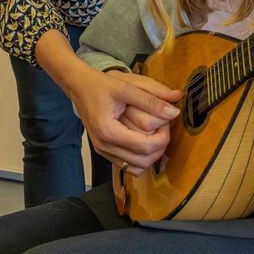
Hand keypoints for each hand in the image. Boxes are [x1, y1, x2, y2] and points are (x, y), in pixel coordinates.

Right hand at [66, 68, 181, 175]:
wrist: (79, 86)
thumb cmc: (100, 85)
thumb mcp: (126, 87)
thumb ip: (151, 100)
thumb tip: (174, 112)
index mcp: (108, 131)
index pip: (145, 147)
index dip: (163, 138)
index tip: (167, 122)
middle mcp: (104, 145)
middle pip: (143, 161)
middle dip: (159, 147)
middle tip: (163, 128)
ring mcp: (102, 150)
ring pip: (136, 168)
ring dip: (151, 155)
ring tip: (154, 136)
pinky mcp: (103, 151)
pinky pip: (127, 166)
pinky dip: (140, 158)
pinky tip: (143, 142)